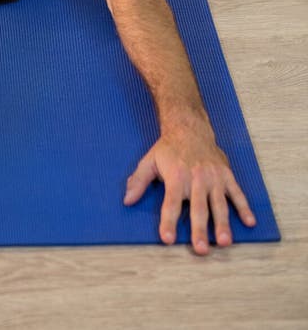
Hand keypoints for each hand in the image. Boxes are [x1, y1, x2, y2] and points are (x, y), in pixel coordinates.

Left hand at [123, 123, 256, 254]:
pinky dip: (245, 207)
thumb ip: (138, 180)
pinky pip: (237, 193)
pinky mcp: (226, 175)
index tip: (167, 239)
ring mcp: (214, 177)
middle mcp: (196, 178)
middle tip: (201, 250)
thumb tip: (127, 200)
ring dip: (223, 223)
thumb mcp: (149, 161)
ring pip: (219, 204)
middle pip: (198, 208)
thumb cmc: (168, 149)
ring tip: (225, 242)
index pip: (171, 203)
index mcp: (176, 176)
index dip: (168, 221)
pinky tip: (250, 222)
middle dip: (200, 230)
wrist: (189, 128)